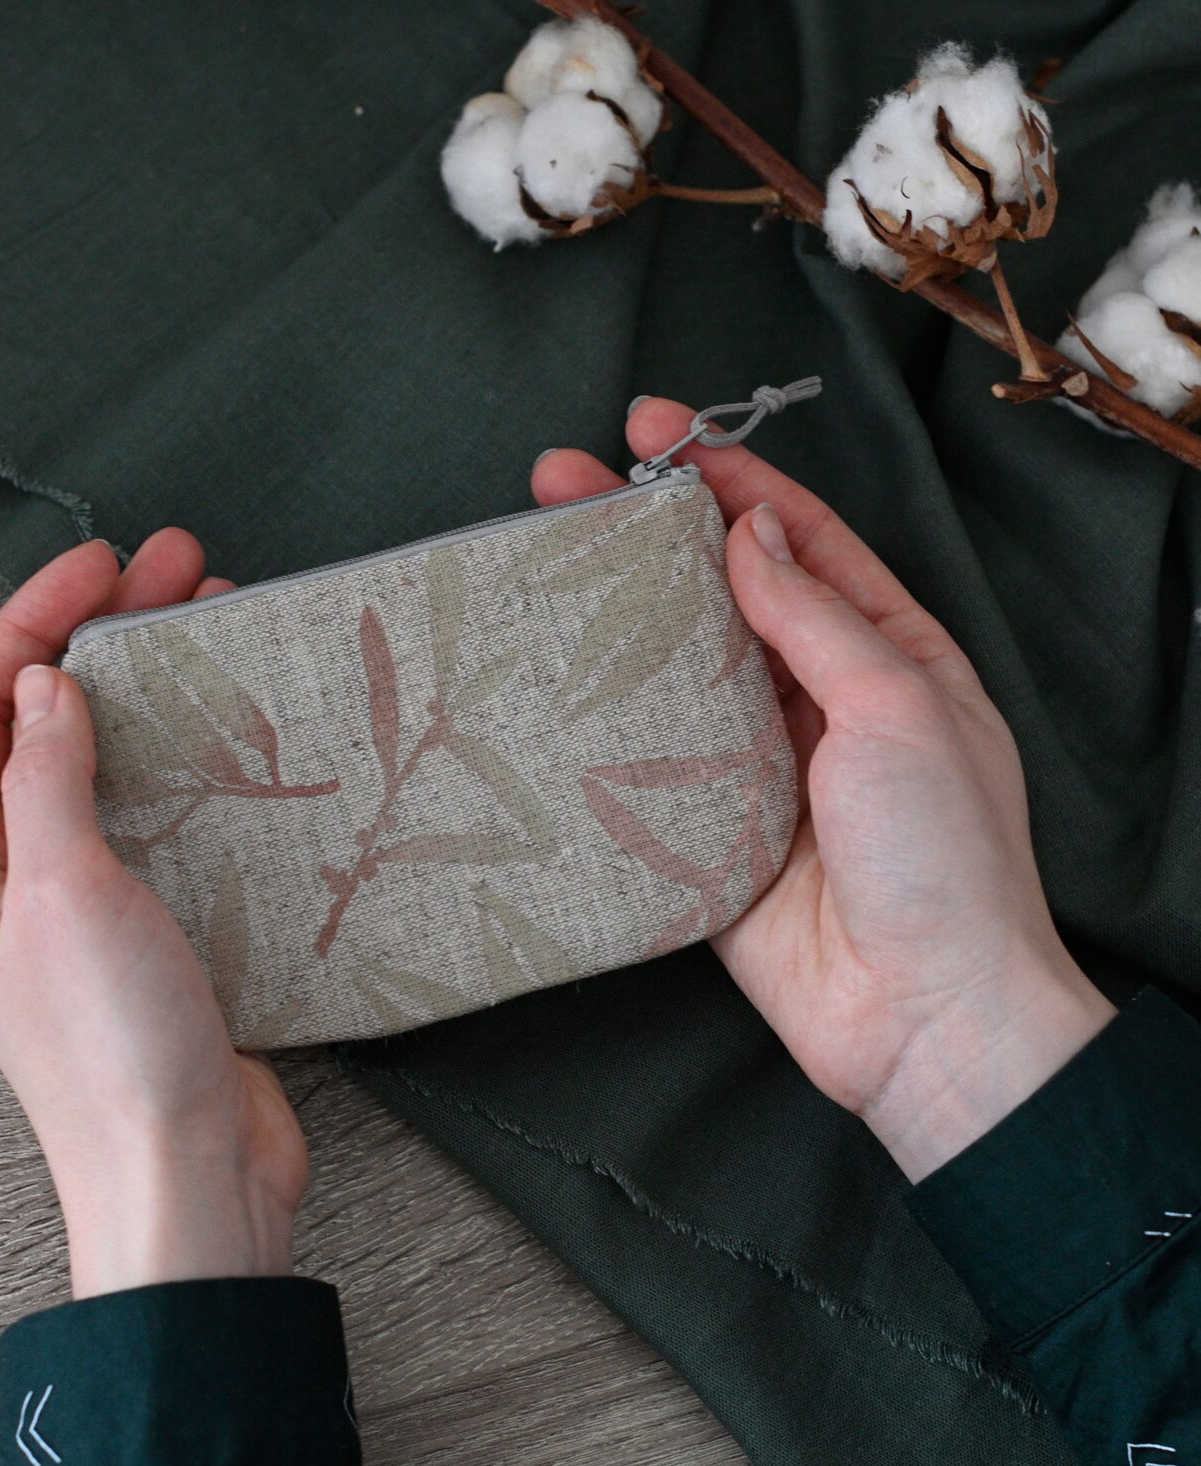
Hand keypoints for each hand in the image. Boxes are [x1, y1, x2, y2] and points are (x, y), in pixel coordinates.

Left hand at [0, 529, 307, 1296]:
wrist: (188, 1174)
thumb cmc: (112, 1051)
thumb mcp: (65, 893)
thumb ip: (48, 779)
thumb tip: (49, 683)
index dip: (31, 622)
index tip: (104, 565)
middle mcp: (11, 872)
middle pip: (42, 720)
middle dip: (100, 638)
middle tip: (178, 572)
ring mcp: (84, 897)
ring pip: (107, 760)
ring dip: (153, 690)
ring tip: (216, 627)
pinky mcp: (153, 920)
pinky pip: (159, 810)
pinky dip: (193, 757)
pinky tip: (241, 730)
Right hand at [535, 401, 1113, 1180]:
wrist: (919, 1016)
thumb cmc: (943, 857)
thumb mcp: (896, 707)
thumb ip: (817, 617)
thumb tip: (750, 533)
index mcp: (886, 654)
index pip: (797, 541)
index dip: (727, 480)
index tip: (654, 431)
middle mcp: (817, 699)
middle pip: (720, 594)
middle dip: (645, 532)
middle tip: (562, 481)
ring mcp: (755, 764)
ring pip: (673, 669)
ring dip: (613, 616)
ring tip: (539, 560)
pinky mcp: (702, 831)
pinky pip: (646, 761)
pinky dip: (601, 723)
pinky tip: (547, 681)